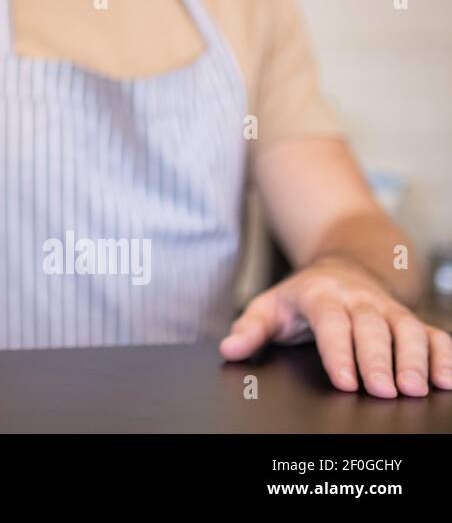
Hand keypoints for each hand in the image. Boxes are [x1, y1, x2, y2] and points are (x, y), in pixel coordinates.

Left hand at [220, 258, 451, 396]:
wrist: (344, 267)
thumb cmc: (302, 297)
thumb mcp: (270, 305)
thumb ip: (250, 328)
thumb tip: (229, 350)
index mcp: (321, 295)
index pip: (331, 322)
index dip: (339, 352)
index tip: (345, 381)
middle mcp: (359, 299)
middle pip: (372, 327)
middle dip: (379, 359)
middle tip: (385, 391)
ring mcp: (388, 308)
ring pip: (407, 329)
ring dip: (414, 359)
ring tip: (415, 388)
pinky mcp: (411, 318)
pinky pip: (433, 334)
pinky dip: (444, 355)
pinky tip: (447, 380)